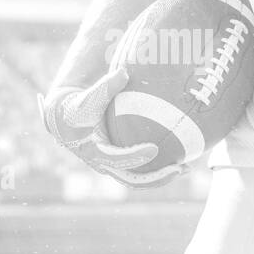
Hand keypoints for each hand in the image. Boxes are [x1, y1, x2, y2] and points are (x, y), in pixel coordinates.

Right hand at [38, 68, 185, 188]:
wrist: (67, 121)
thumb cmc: (79, 107)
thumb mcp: (89, 98)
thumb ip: (105, 87)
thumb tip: (124, 72)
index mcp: (95, 152)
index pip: (117, 159)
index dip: (135, 156)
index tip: (154, 149)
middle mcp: (104, 165)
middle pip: (132, 179)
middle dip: (156, 177)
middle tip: (179, 169)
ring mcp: (113, 167)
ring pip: (139, 180)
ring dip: (162, 176)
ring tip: (186, 168)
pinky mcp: (121, 165)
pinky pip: (141, 172)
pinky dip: (159, 169)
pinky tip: (179, 159)